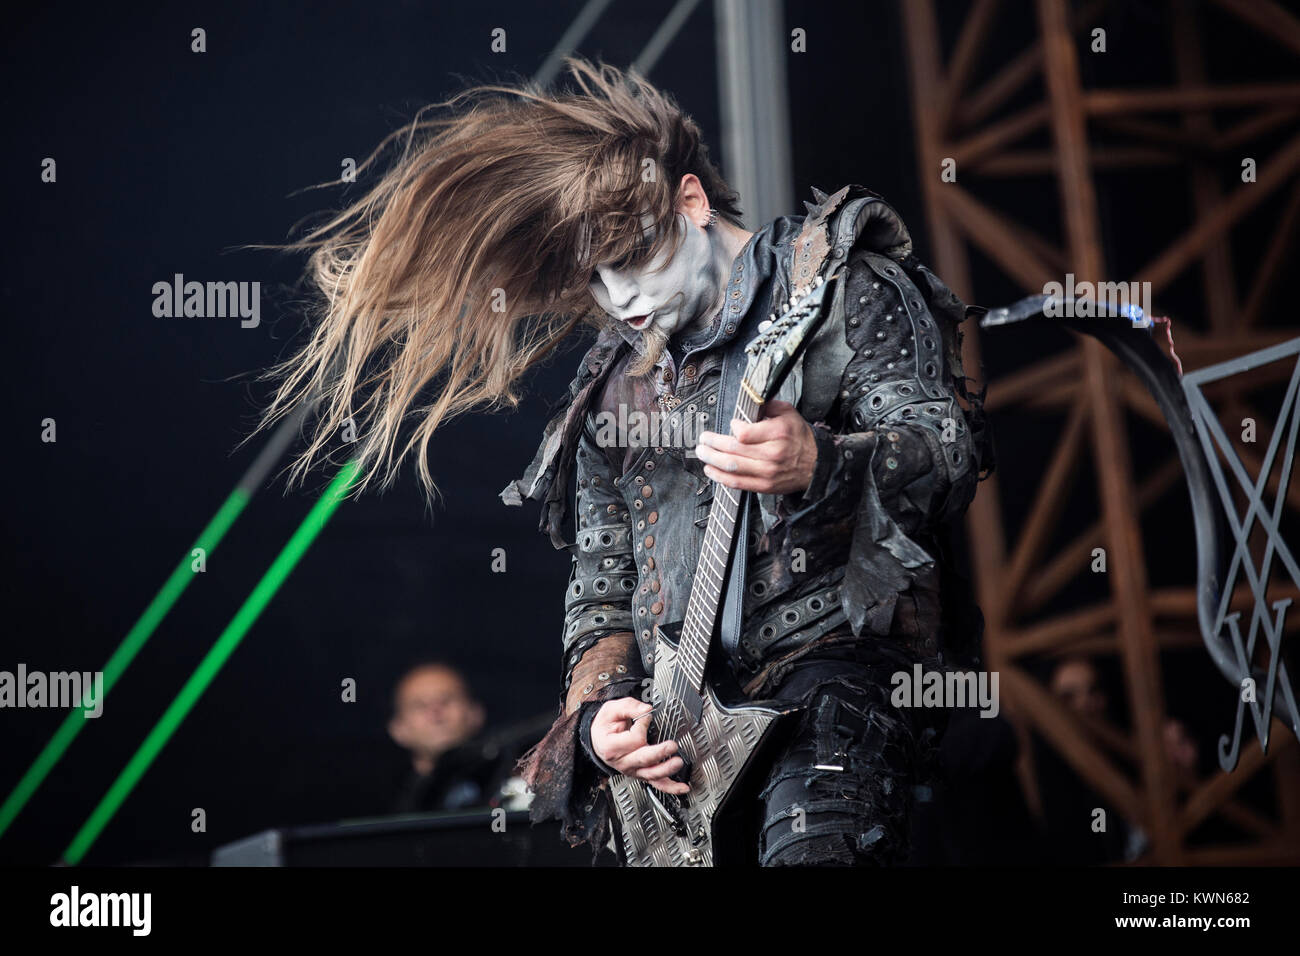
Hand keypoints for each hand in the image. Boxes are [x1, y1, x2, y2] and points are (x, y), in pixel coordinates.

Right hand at [590, 697, 688, 794]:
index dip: (643, 725)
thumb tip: (646, 709)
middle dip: (659, 752)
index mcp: (611, 746)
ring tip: (678, 762)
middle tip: (672, 745)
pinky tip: (682, 787)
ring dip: (666, 769)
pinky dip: (670, 787)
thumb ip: (629, 707)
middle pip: (643, 759)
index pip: (634, 739)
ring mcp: (632, 770)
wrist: (598, 740)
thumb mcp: (611, 710)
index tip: (646, 716)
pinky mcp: (641, 773)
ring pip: (651, 774)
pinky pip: (656, 783)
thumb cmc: (605, 726)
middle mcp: (622, 762)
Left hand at [695, 399, 817, 493]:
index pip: (745, 433)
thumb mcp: (789, 414)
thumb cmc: (799, 438)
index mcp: (778, 433)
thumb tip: (748, 402)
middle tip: (703, 439)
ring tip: (702, 452)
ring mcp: (767, 472)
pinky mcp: (764, 485)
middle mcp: (772, 453)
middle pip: (733, 449)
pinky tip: (711, 469)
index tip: (732, 424)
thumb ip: (767, 406)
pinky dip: (720, 477)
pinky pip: (737, 483)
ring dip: (711, 459)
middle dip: (712, 444)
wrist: (816, 465)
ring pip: (732, 466)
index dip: (734, 427)